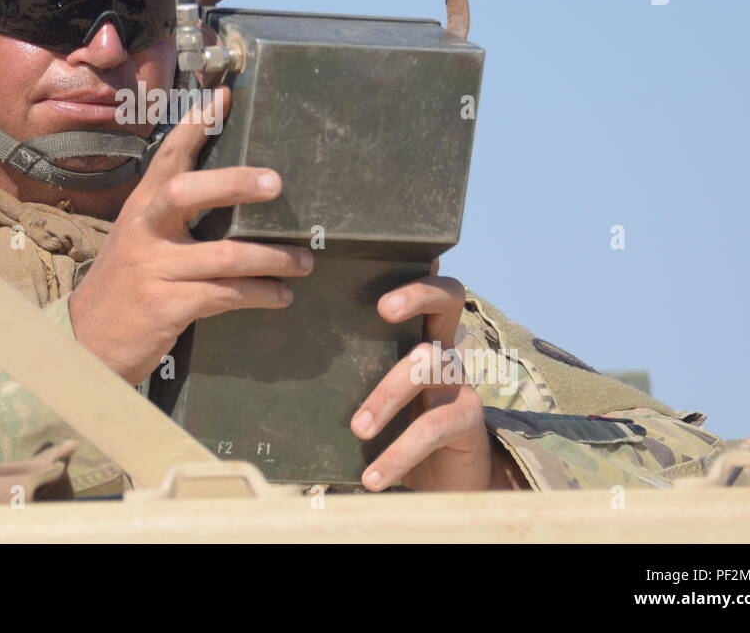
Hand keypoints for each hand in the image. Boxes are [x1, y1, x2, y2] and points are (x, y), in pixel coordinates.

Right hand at [69, 86, 314, 383]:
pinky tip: (281, 295)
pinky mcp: (169, 306)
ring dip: (273, 258)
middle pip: (187, 192)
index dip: (194, 125)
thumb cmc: (125, 288)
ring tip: (304, 261)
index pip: (167, 157)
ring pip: (225, 254)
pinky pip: (227, 294)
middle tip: (277, 183)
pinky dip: (262, 294)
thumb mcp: (138, 243)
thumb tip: (231, 198)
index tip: (223, 96)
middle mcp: (145, 231)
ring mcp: (155, 269)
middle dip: (235, 183)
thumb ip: (172, 221)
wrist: (86, 344)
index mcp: (141, 210)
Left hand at [350, 275, 526, 490]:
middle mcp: (443, 349)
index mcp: (416, 336)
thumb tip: (282, 362)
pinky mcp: (467, 418)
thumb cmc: (395, 430)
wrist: (442, 486)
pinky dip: (399, 454)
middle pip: (448, 297)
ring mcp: (459, 381)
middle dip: (417, 294)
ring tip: (358, 429)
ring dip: (387, 394)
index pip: (421, 286)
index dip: (412, 270)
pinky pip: (433, 426)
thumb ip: (346, 374)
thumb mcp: (368, 396)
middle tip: (383, 309)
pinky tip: (373, 477)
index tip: (380, 262)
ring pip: (427, 364)